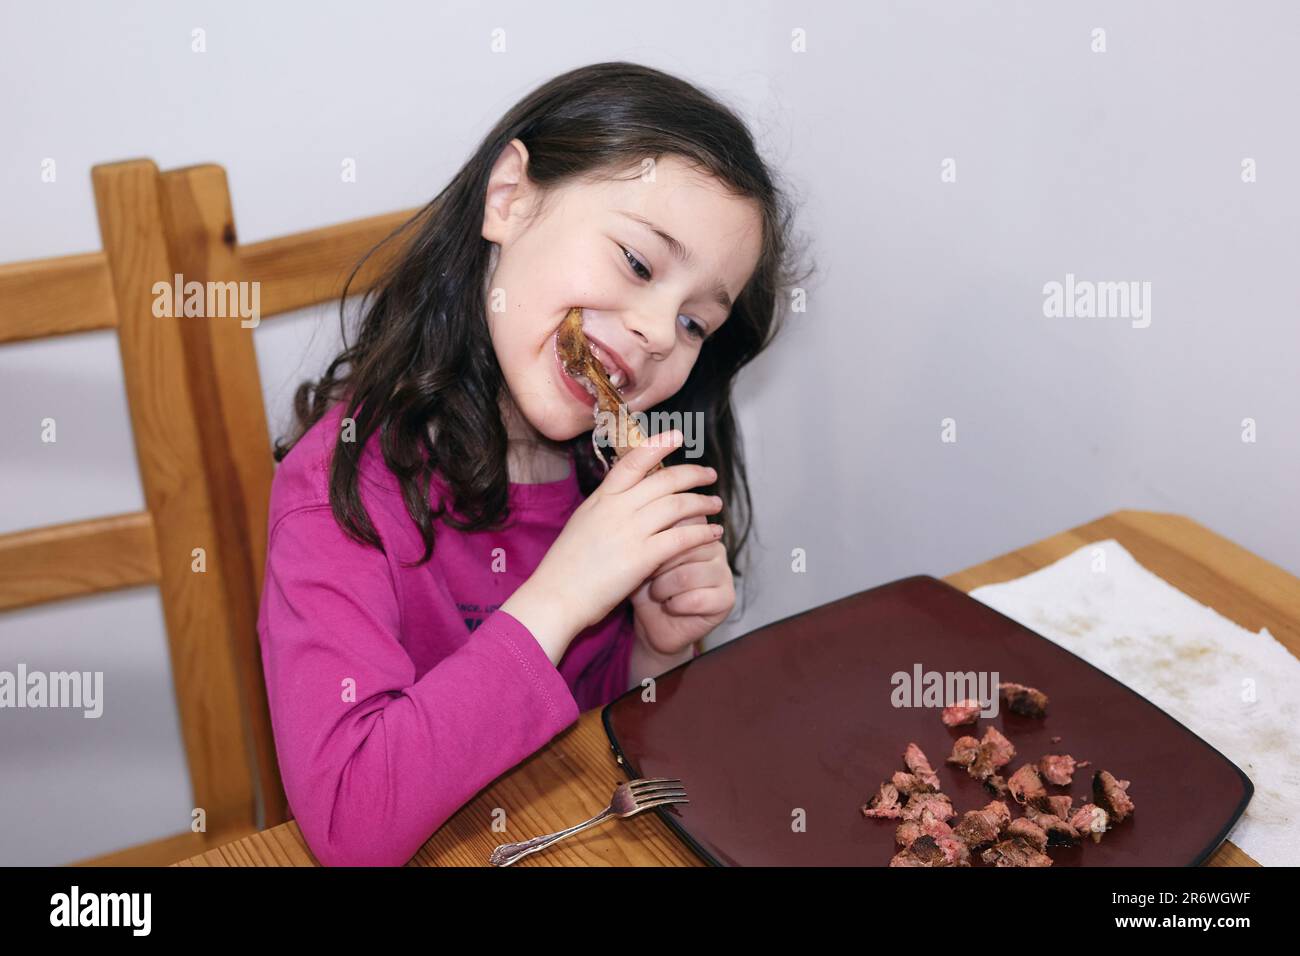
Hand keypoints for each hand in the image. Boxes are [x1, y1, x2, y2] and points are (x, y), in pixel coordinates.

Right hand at [501, 430, 722, 661]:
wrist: (555, 597)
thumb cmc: (566, 567)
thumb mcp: (583, 524)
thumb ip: (606, 509)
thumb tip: (627, 497)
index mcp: (600, 498)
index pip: (633, 461)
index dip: (658, 445)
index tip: (677, 436)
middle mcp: (616, 508)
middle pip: (664, 481)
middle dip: (692, 474)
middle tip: (710, 475)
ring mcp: (629, 531)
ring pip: (677, 506)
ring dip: (702, 503)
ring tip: (716, 504)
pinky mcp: (642, 557)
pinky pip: (681, 538)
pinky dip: (702, 533)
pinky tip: (714, 534)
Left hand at [630, 512, 733, 657]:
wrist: (652, 623)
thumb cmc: (646, 584)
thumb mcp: (642, 556)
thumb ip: (652, 536)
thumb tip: (650, 522)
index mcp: (696, 528)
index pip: (681, 521)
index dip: (657, 539)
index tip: (644, 553)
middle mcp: (715, 546)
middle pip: (683, 548)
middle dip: (657, 566)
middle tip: (649, 578)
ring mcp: (724, 572)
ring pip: (687, 575)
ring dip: (663, 588)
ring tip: (657, 593)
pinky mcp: (727, 598)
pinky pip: (696, 598)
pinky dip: (675, 605)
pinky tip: (671, 606)